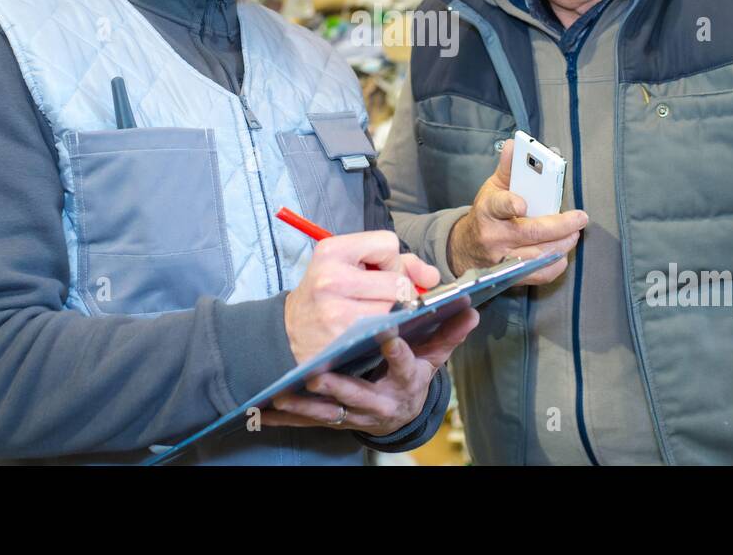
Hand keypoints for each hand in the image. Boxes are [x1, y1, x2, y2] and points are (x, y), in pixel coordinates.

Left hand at [262, 308, 479, 436]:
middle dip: (338, 386)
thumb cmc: (411, 375)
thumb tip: (471, 308)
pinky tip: (262, 410)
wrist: (397, 413)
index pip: (402, 363)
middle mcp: (380, 402)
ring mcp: (355, 415)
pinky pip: (307, 422)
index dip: (395, 349)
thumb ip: (448, 332)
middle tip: (318, 372)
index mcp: (405, 380)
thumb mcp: (432, 357)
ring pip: (328, 412)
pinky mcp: (334, 422)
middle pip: (358, 394)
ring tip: (282, 392)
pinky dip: (285, 417)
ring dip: (304, 404)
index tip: (386, 331)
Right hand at [284, 230, 439, 364]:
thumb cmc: (326, 294)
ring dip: (394, 313)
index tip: (378, 272)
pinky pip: (386, 330)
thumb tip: (433, 277)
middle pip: (398, 281)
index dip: (391, 261)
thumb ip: (397, 263)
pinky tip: (372, 330)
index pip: (388, 244)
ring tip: (373, 314)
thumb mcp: (350, 266)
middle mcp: (332, 278)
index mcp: (332, 251)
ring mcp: (336, 310)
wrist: (289, 331)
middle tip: (378, 298)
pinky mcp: (343, 338)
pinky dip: (387, 330)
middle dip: (398, 290)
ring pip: (395, 308)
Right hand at [447, 137, 586, 285]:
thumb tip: (516, 145)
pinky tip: (562, 253)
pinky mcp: (510, 276)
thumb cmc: (485, 215)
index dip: (510, 204)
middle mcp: (494, 236)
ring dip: (562, 245)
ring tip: (574, 233)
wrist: (465, 248)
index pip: (498, 206)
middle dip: (560, 226)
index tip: (522, 204)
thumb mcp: (492, 189)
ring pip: (538, 256)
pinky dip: (555, 266)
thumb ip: (508, 169)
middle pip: (531, 233)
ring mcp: (502, 259)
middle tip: (579, 219)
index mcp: (488, 210)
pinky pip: (538, 275)